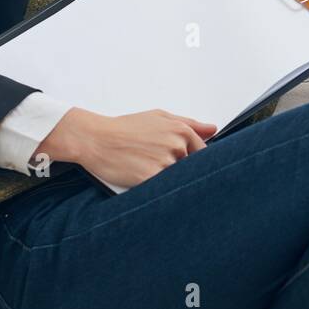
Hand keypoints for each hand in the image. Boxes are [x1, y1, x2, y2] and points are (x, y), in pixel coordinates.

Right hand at [35, 106, 217, 189]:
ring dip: (171, 182)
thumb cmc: (125, 128)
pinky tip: (149, 186)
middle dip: (182, 172)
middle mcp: (176, 145)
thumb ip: (189, 123)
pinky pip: (164, 190)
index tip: (191, 168)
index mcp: (180, 130)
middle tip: (165, 172)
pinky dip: (160, 191)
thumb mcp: (158, 117)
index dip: (197, 162)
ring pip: (178, 180)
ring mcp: (164, 162)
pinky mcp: (151, 178)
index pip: (204, 153)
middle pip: (192, 168)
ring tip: (151, 176)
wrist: (95, 138)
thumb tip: (212, 129)